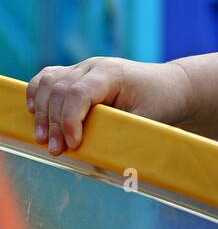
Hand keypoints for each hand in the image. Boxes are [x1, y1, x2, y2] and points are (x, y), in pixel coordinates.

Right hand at [26, 58, 191, 154]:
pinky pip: (49, 78)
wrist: (170, 86)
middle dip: (55, 123)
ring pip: (49, 83)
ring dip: (43, 112)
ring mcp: (83, 68)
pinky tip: (35, 114)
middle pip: (60, 90)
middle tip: (56, 151)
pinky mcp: (77, 74)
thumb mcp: (147, 120)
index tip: (72, 145)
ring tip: (43, 140)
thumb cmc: (161, 103)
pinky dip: (38, 94)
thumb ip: (122, 136)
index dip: (70, 120)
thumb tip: (99, 161)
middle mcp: (93, 66)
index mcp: (111, 73)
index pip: (79, 92)